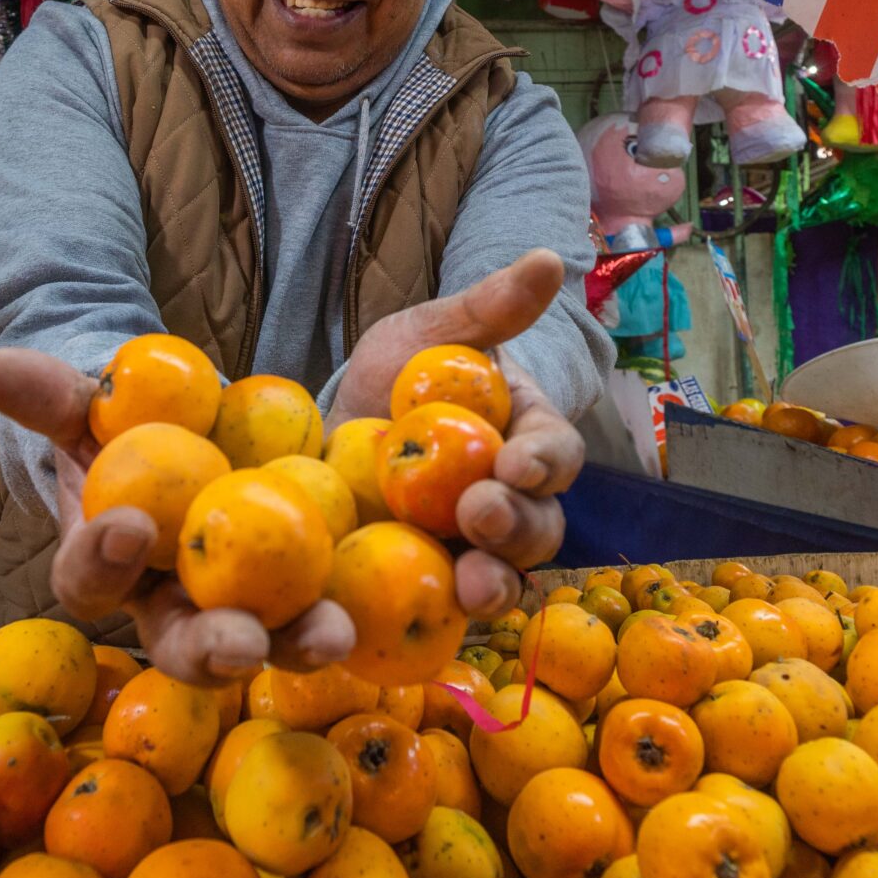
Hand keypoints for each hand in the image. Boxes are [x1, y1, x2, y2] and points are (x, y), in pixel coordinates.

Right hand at [0, 349, 355, 686]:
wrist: (205, 431)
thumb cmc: (131, 425)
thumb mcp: (92, 405)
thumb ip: (50, 393)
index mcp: (112, 571)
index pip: (90, 584)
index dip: (102, 565)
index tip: (129, 527)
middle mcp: (179, 609)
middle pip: (188, 648)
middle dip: (214, 650)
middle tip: (243, 640)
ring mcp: (253, 610)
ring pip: (275, 642)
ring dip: (303, 643)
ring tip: (333, 632)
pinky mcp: (320, 590)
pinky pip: (344, 605)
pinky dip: (370, 603)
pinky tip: (413, 592)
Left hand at [329, 248, 586, 620]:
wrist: (324, 431)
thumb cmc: (389, 377)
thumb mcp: (426, 334)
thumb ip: (485, 310)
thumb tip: (546, 257)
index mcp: (523, 439)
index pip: (554, 451)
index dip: (545, 459)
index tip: (517, 460)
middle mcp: (511, 502)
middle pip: (540, 526)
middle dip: (518, 525)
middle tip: (480, 513)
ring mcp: (471, 552)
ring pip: (504, 578)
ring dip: (495, 583)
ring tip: (471, 585)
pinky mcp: (428, 590)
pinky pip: (442, 614)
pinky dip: (437, 619)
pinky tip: (420, 618)